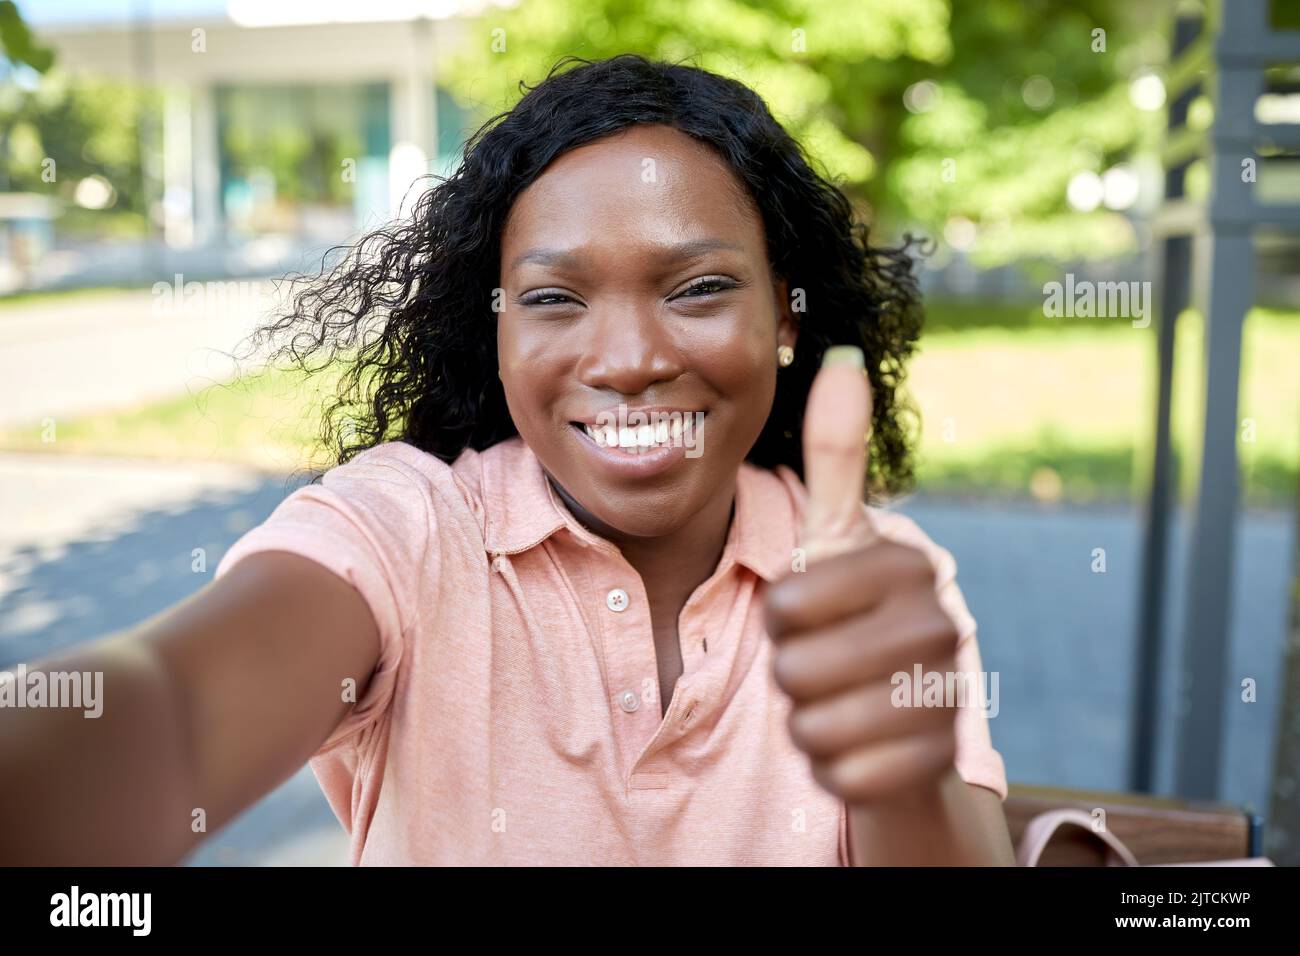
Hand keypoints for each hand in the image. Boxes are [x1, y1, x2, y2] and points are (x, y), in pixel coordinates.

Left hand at [764, 346, 958, 804]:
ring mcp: (945, 697)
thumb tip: (844, 353)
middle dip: (794, 674)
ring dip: (810, 722)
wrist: (905, 724)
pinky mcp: (936, 765)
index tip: (815, 613)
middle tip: (828, 664)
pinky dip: (834, 769)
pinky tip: (863, 748)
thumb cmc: (855, 621)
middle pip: (798, 667)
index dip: (784, 618)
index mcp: (908, 567)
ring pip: (813, 725)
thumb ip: (837, 451)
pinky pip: (840, 773)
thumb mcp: (841, 537)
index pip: (790, 603)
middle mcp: (940, 625)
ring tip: (845, 702)